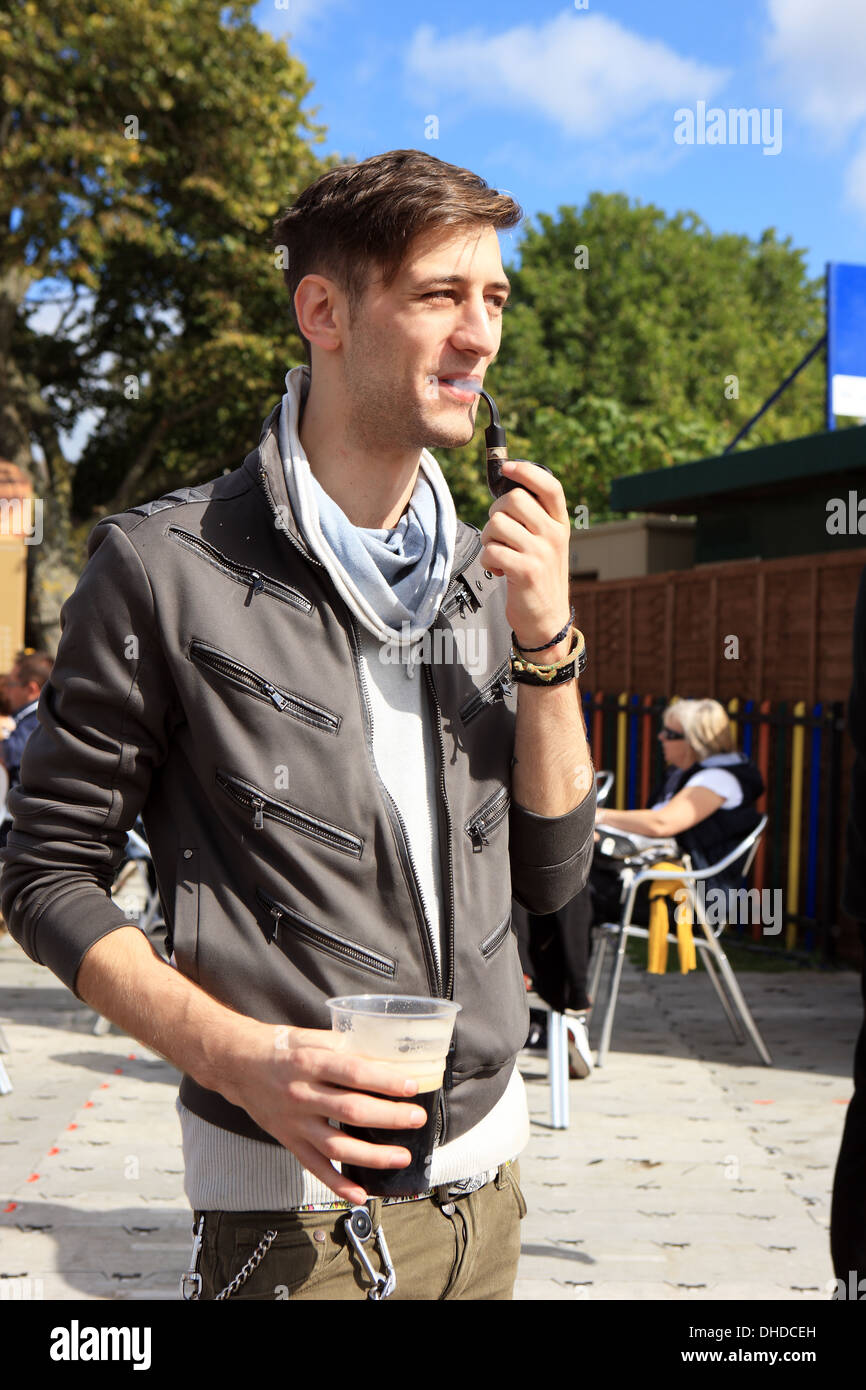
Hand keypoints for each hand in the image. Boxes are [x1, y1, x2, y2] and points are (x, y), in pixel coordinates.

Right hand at [221, 1022, 427, 1202]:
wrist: (237, 1063)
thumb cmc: (280, 1047)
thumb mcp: (312, 1037)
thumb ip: (345, 1048)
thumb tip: (386, 1059)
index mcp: (310, 1061)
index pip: (354, 1072)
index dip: (385, 1080)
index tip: (412, 1086)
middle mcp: (302, 1093)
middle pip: (351, 1110)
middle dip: (389, 1116)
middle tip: (416, 1119)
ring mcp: (294, 1121)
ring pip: (337, 1145)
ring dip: (373, 1155)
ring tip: (400, 1156)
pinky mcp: (288, 1140)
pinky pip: (315, 1167)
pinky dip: (338, 1184)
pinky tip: (360, 1194)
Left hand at [480, 459, 571, 655]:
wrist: (547, 619)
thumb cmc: (539, 576)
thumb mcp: (546, 543)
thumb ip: (534, 517)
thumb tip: (506, 485)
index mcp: (560, 524)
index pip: (549, 486)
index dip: (526, 471)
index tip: (508, 468)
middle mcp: (554, 535)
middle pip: (513, 500)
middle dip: (495, 513)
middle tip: (499, 533)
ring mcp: (541, 553)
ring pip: (497, 524)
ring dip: (489, 539)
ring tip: (499, 553)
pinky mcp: (526, 571)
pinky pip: (492, 551)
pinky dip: (488, 560)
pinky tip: (498, 570)